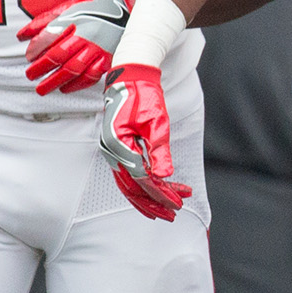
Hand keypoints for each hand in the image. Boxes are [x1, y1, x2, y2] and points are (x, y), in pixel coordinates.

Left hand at [18, 0, 138, 95]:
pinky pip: (92, 75)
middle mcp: (86, 35)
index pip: (49, 36)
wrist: (129, 8)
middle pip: (58, 55)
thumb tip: (23, 34)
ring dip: (55, 80)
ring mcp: (98, 48)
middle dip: (41, 68)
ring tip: (43, 88)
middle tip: (30, 75)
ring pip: (73, 68)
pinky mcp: (109, 57)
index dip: (35, 48)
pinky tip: (66, 87)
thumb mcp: (70, 7)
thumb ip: (45, 20)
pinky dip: (77, 84)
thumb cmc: (98, 7)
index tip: (29, 56)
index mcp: (74, 19)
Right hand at [100, 64, 189, 220]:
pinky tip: (159, 188)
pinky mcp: (117, 149)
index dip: (160, 193)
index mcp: (120, 144)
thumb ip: (159, 150)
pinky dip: (144, 184)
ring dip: (149, 196)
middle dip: (153, 203)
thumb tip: (164, 176)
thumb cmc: (145, 96)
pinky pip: (129, 173)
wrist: (129, 78)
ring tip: (171, 206)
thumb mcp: (157, 122)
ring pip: (130, 183)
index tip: (178, 202)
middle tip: (174, 214)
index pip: (142, 178)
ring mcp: (113, 152)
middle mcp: (113, 152)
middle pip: (132, 187)